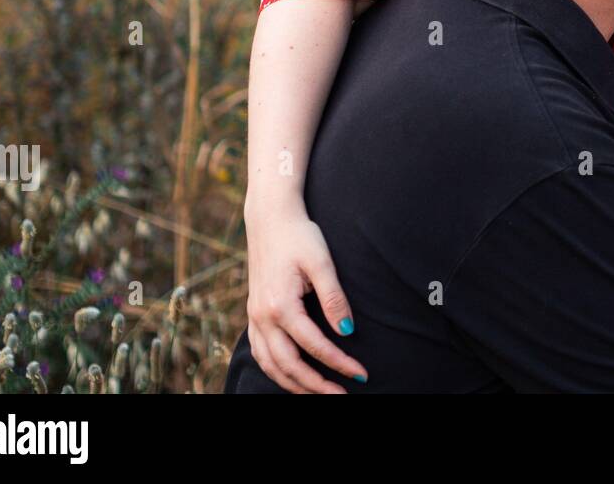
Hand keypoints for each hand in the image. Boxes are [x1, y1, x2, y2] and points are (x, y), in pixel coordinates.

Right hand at [244, 199, 366, 392]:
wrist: (270, 218)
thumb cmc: (299, 236)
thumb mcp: (322, 262)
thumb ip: (334, 298)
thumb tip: (348, 332)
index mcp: (280, 305)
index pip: (314, 345)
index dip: (339, 362)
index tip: (361, 373)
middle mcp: (262, 317)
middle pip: (288, 365)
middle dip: (316, 385)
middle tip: (342, 394)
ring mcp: (254, 317)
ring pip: (271, 365)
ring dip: (294, 385)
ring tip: (320, 393)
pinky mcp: (252, 314)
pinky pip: (260, 353)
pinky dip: (276, 371)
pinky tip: (292, 376)